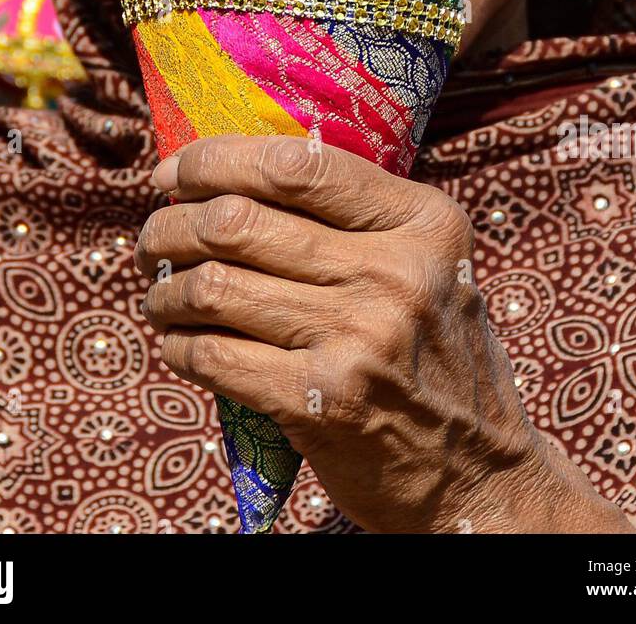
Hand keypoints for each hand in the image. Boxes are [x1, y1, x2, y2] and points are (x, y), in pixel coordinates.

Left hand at [135, 136, 634, 533]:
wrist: (480, 474)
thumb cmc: (435, 356)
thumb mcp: (427, 266)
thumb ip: (358, 218)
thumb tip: (234, 176)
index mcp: (423, 222)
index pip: (299, 164)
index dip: (219, 160)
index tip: (176, 173)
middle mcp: (395, 272)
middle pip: (239, 222)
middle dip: (172, 226)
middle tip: (155, 238)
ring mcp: (360, 338)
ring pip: (214, 285)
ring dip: (166, 289)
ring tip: (162, 295)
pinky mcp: (323, 401)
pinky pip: (214, 356)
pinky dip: (180, 347)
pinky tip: (180, 345)